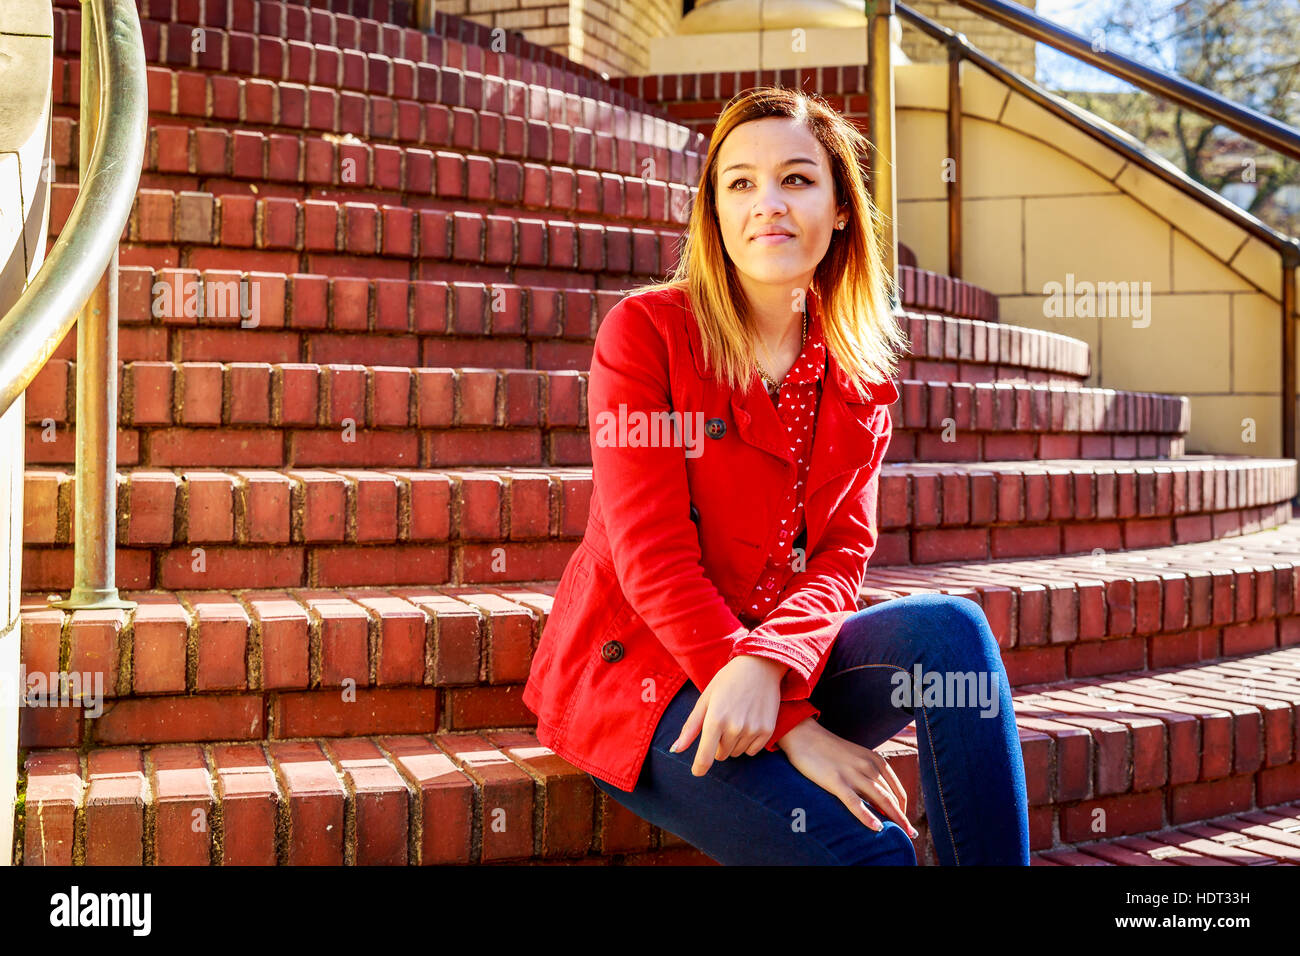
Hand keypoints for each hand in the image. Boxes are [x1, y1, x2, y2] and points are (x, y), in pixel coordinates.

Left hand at [669, 654, 785, 776]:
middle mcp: (734, 727)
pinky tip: (749, 722)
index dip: (699, 767)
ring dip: (733, 742)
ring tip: (737, 718)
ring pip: (736, 753)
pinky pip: (752, 750)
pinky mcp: (767, 731)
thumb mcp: (705, 699)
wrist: (760, 666)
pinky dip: (748, 742)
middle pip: (720, 755)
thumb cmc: (728, 681)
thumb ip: (691, 727)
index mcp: (715, 719)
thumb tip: (675, 749)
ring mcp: (752, 730)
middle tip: (723, 722)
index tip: (697, 771)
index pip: (705, 757)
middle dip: (718, 744)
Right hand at [778, 718, 917, 836]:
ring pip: (880, 799)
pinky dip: (867, 816)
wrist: (805, 735)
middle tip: (909, 833)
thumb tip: (877, 798)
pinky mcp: (836, 781)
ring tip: (901, 834)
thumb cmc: (829, 749)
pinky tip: (876, 827)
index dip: (903, 807)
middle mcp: (868, 766)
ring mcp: (852, 774)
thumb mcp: (855, 757)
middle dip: (902, 817)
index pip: (897, 788)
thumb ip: (868, 773)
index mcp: (875, 760)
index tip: (904, 821)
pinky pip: (855, 802)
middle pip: (891, 796)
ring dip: (894, 818)